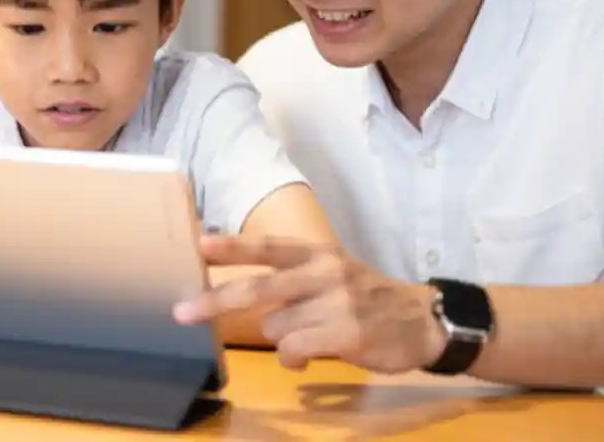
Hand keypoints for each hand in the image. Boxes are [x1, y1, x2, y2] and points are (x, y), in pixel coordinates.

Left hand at [174, 235, 447, 373]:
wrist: (422, 321)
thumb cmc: (367, 297)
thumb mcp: (333, 274)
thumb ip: (291, 279)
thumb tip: (237, 295)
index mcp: (318, 254)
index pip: (268, 247)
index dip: (233, 247)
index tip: (199, 245)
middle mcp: (324, 272)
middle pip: (259, 288)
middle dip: (215, 301)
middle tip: (181, 312)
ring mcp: (337, 303)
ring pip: (275, 327)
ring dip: (281, 338)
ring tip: (307, 336)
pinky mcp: (347, 333)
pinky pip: (295, 350)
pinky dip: (293, 358)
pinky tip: (308, 356)